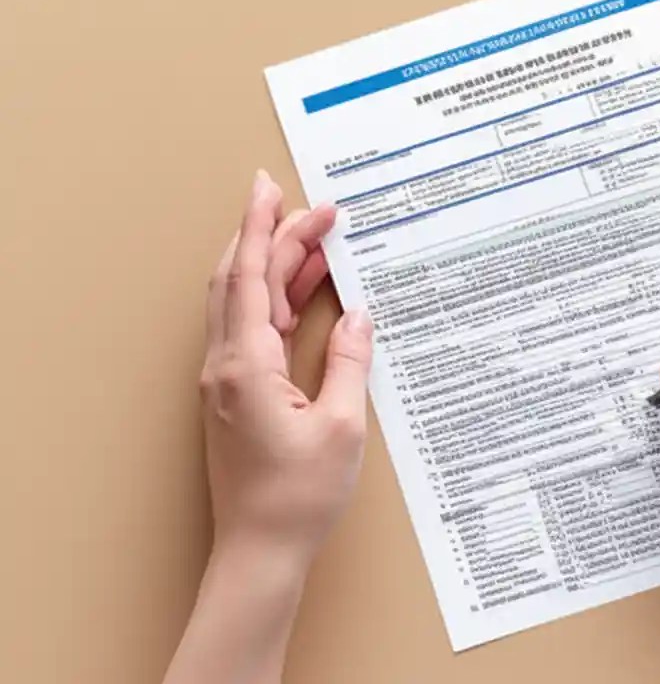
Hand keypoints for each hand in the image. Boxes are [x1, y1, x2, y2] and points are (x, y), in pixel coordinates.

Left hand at [200, 170, 372, 564]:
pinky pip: (252, 331)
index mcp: (245, 366)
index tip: (272, 187)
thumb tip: (357, 315)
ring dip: (275, 267)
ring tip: (316, 241)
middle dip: (274, 237)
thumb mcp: (341, 424)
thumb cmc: (299, 496)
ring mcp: (226, 382)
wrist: (261, 551)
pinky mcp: (235, 397)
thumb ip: (349, 360)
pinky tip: (305, 295)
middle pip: (242, 281)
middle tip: (314, 208)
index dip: (262, 227)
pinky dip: (275, 302)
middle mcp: (225, 367)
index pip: (248, 276)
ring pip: (243, 304)